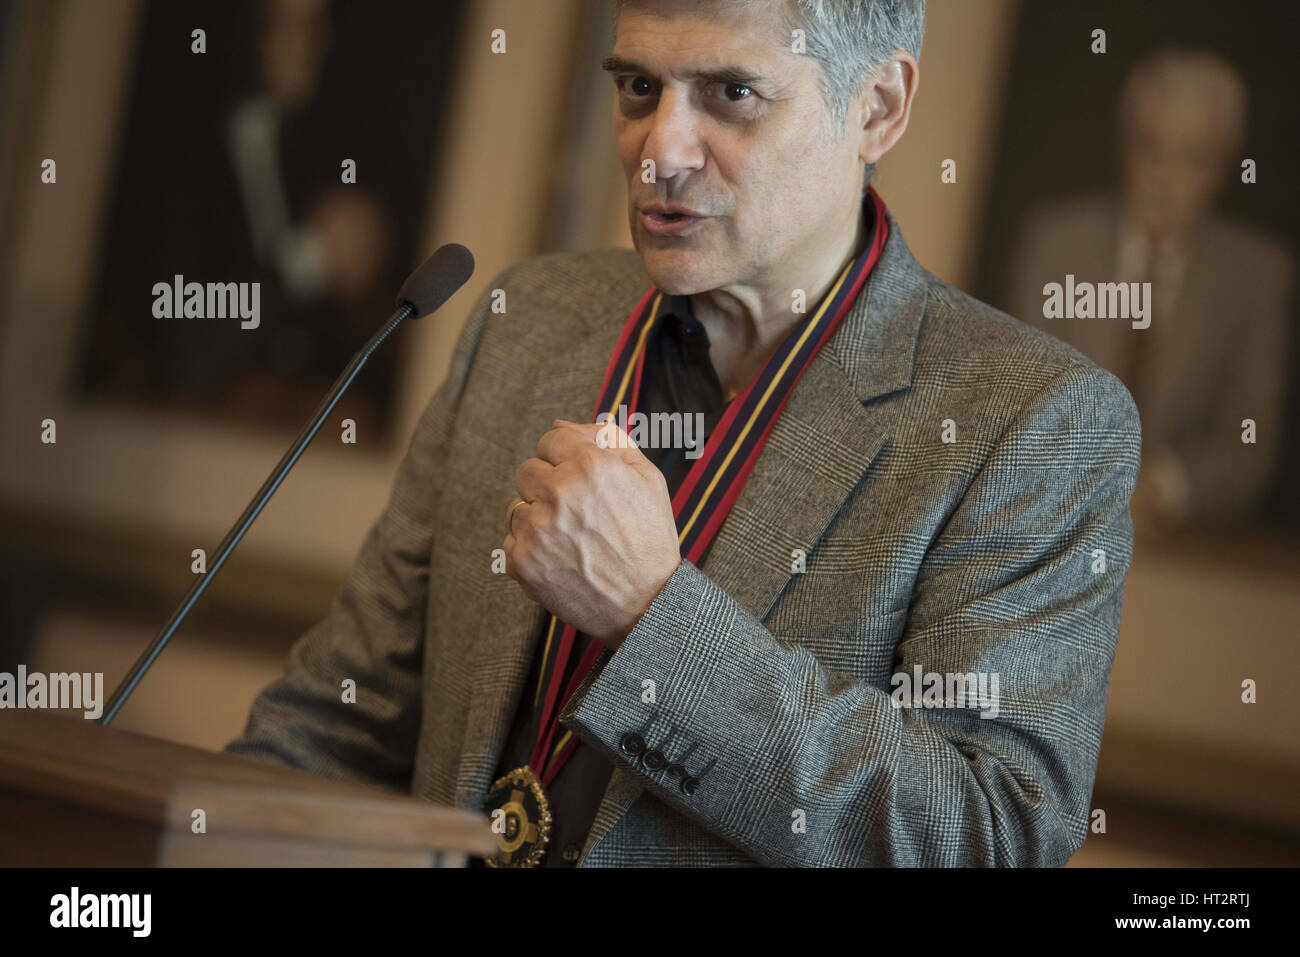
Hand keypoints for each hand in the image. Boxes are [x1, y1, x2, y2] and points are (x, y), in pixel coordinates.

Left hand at [503, 419, 680, 647]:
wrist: (648, 603)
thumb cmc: (650, 539)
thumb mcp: (647, 478)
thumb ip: (607, 439)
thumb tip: (560, 422)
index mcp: (590, 464)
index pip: (550, 439)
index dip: (566, 460)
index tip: (581, 483)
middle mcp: (559, 491)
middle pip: (527, 470)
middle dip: (548, 488)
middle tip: (577, 515)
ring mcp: (537, 528)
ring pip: (516, 507)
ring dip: (538, 520)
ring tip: (571, 541)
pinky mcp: (522, 561)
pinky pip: (511, 541)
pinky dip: (531, 551)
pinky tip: (561, 561)